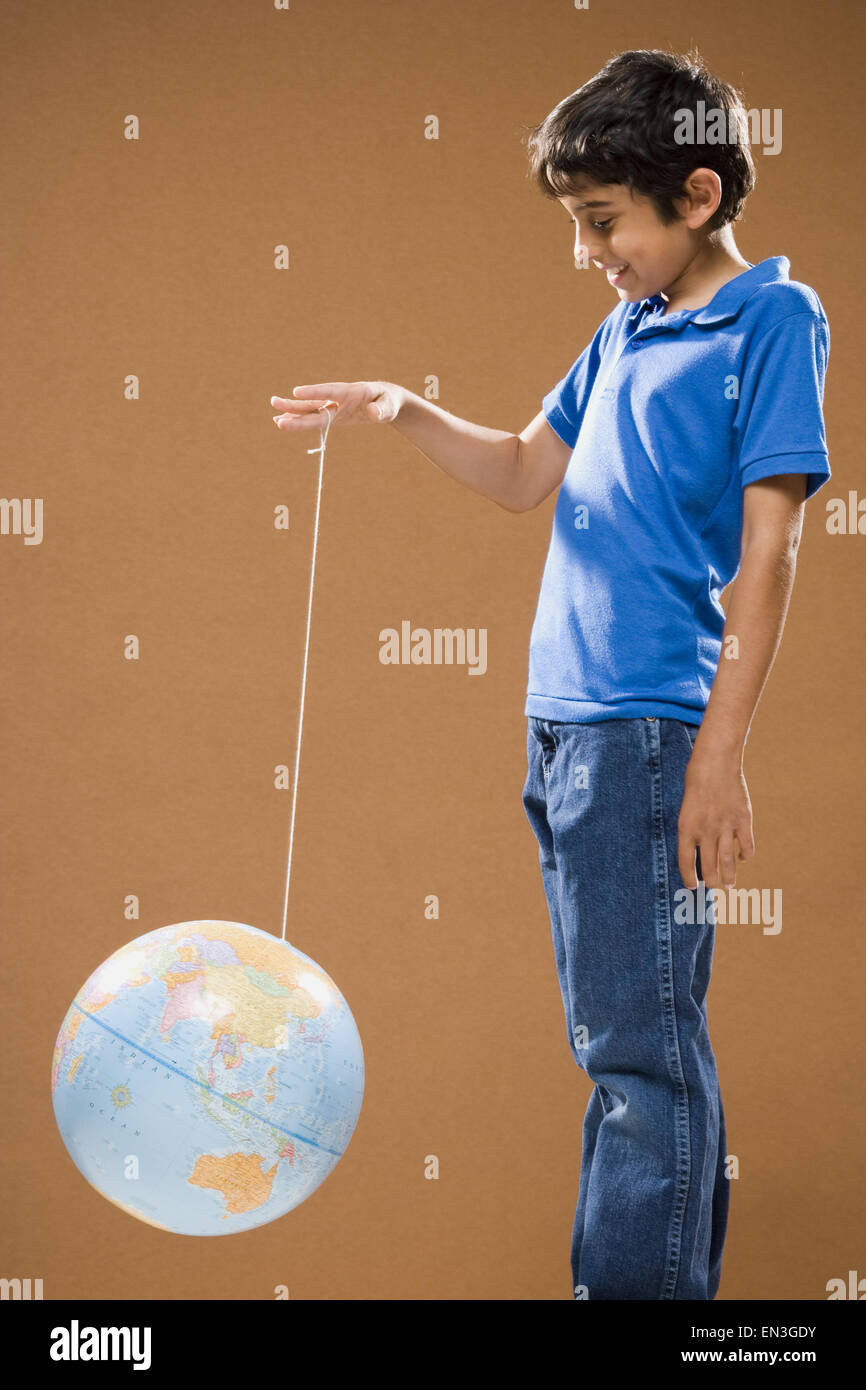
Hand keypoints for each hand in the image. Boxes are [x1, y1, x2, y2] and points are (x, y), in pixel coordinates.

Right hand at [270, 381, 401, 430]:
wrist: (387, 401)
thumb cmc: (389, 401)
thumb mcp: (389, 406)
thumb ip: (381, 409)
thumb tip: (373, 413)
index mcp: (351, 391)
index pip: (330, 391)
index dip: (314, 391)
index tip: (297, 391)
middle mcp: (338, 399)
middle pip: (313, 402)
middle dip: (294, 405)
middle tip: (274, 404)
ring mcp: (333, 407)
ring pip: (310, 411)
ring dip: (292, 414)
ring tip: (275, 419)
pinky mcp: (333, 416)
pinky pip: (314, 419)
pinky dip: (299, 421)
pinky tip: (283, 423)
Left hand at [677, 745, 755, 889]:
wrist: (716, 761)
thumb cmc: (696, 781)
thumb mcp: (686, 807)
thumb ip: (693, 829)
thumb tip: (699, 850)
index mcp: (687, 827)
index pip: (686, 862)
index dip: (689, 878)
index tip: (692, 886)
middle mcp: (706, 830)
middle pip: (709, 866)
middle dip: (711, 880)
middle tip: (713, 886)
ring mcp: (726, 826)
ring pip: (728, 861)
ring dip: (729, 876)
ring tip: (730, 885)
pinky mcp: (743, 820)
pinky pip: (746, 845)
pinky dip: (745, 855)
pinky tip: (742, 857)